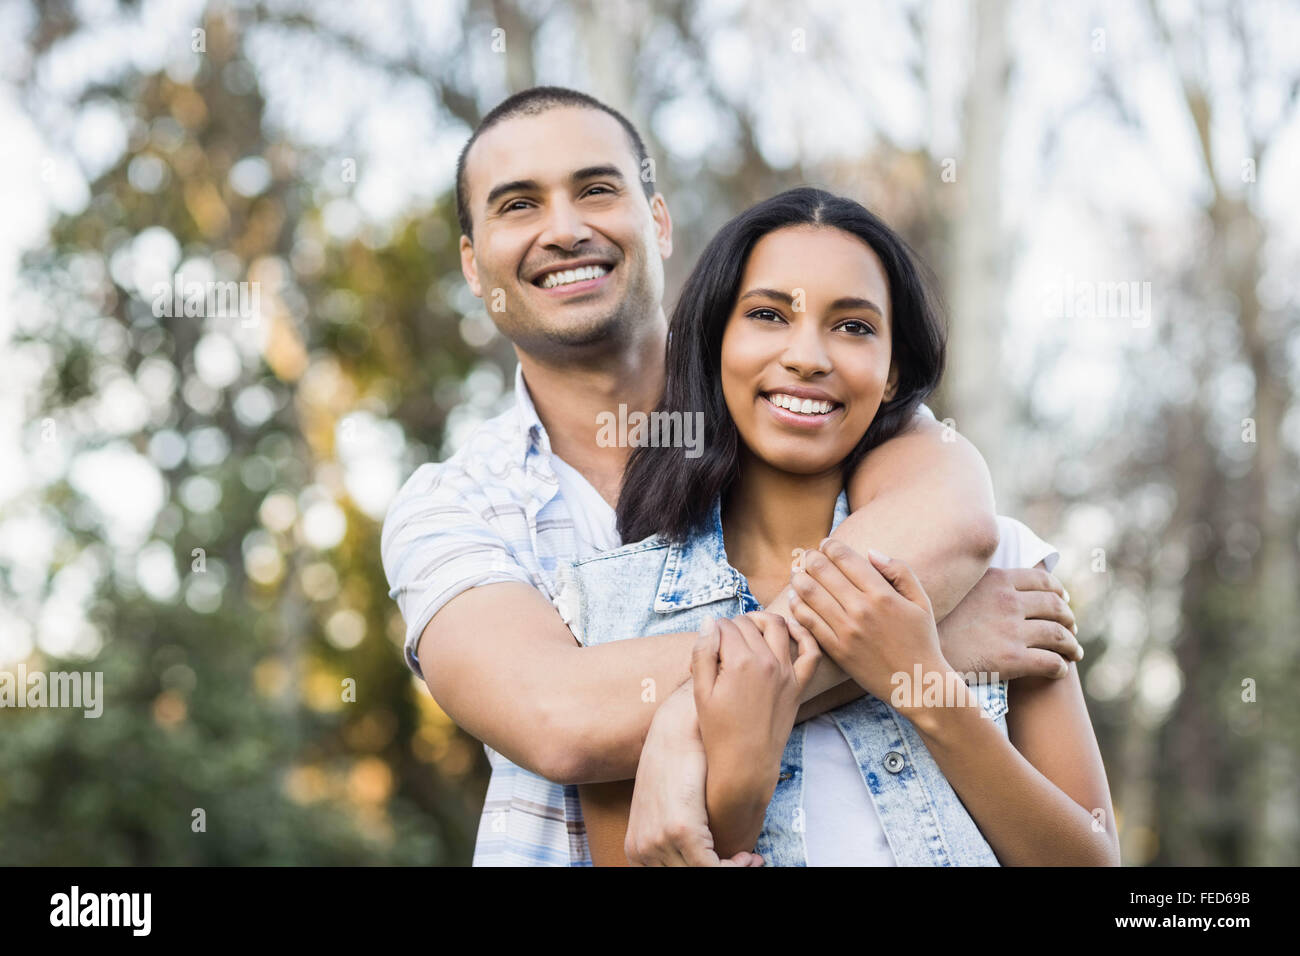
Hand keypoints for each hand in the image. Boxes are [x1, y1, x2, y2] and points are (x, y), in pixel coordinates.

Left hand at [623, 681, 763, 866]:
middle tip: (747, 863)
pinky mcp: (679, 830)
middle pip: (687, 876)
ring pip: (700, 874)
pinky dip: (734, 867)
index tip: (733, 865)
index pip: (674, 876)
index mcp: (636, 847)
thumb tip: (705, 853)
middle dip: (723, 873)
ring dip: (732, 869)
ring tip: (750, 859)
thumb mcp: (667, 810)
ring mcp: (657, 841)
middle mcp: (641, 849)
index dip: (706, 874)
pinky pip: (710, 868)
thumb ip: (675, 839)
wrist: (676, 731)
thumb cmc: (676, 765)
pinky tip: (748, 857)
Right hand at [693, 611, 820, 852]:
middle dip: (731, 627)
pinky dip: (803, 634)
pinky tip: (789, 629)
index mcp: (740, 662)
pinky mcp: (798, 685)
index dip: (712, 631)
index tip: (706, 645)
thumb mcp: (700, 692)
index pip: (725, 626)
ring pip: (778, 626)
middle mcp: (767, 661)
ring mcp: (786, 672)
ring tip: (749, 626)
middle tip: (720, 644)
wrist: (746, 764)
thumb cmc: (719, 732)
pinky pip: (810, 651)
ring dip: (762, 619)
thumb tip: (709, 622)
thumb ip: (703, 652)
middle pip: (748, 624)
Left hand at [788, 540, 947, 714]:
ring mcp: (846, 630)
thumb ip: (900, 572)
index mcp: (882, 594)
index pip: (846, 558)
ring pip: (809, 593)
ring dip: (799, 577)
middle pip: (822, 571)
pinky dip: (796, 604)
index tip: (826, 544)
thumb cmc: (921, 640)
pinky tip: (795, 598)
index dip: (830, 546)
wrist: (916, 684)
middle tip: (808, 555)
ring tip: (798, 573)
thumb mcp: (921, 601)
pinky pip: (807, 620)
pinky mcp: (835, 649)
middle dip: (810, 557)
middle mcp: (861, 609)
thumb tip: (871, 551)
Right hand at [937, 564, 1079, 678]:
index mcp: (996, 581)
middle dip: (1068, 618)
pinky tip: (1059, 672)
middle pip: (1055, 607)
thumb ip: (973, 582)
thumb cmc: (930, 623)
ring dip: (1071, 645)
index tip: (1063, 598)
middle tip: (1071, 628)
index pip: (1041, 580)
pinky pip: (1050, 663)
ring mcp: (1012, 631)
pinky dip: (1060, 668)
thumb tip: (981, 578)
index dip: (1058, 590)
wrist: (916, 653)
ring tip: (1074, 652)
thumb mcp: (952, 589)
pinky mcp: (1012, 660)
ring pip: (1058, 636)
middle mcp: (1008, 602)